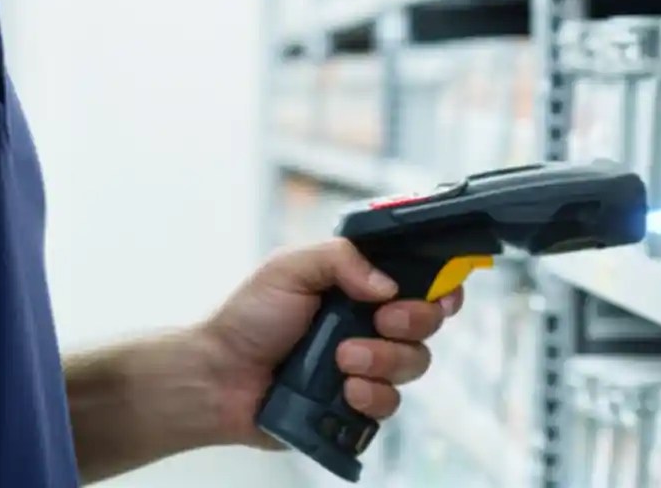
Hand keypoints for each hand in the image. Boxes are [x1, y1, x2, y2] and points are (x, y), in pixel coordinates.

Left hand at [198, 239, 463, 446]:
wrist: (218, 377)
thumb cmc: (248, 318)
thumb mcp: (291, 267)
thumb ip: (342, 258)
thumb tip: (388, 284)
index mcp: (362, 285)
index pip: (421, 279)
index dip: (441, 284)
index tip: (438, 289)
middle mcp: (372, 323)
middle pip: (429, 321)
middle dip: (413, 320)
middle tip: (380, 320)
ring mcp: (369, 364)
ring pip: (415, 363)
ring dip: (384, 359)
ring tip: (342, 360)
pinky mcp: (359, 402)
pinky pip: (392, 402)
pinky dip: (372, 395)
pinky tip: (345, 390)